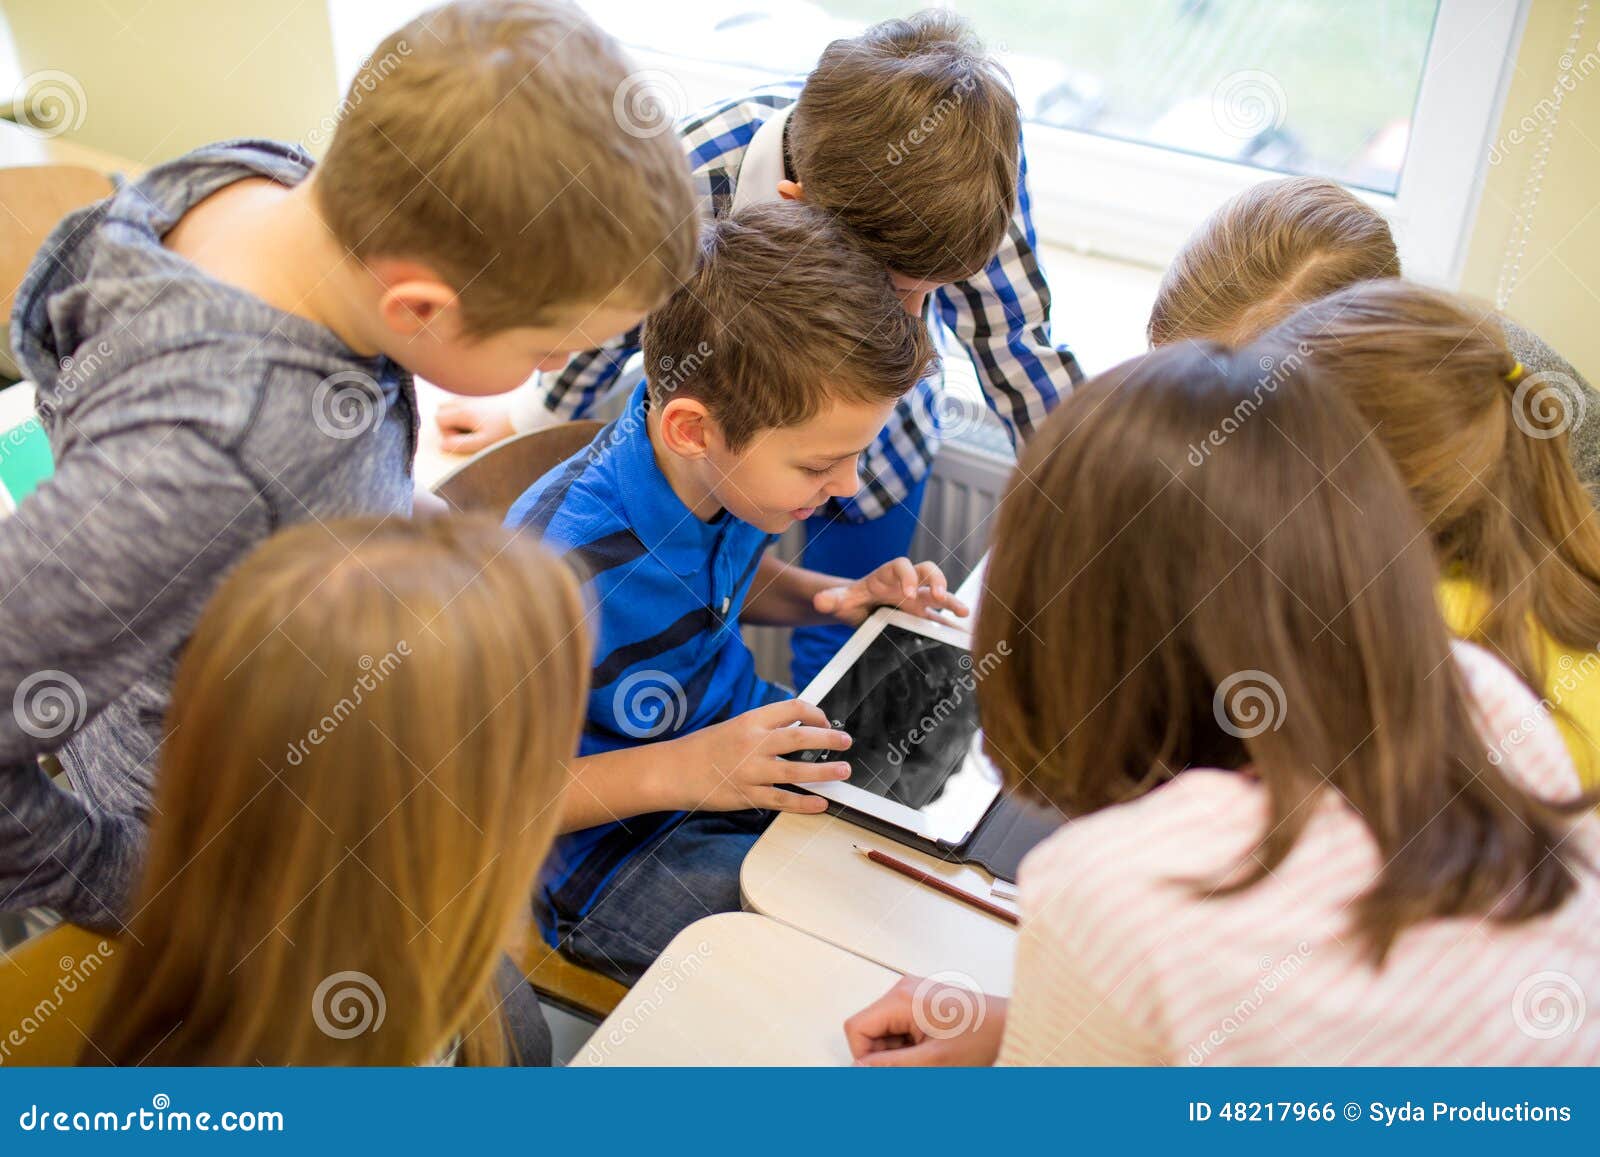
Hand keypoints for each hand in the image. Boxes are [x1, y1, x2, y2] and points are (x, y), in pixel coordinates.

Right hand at [436, 396, 514, 454]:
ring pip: (452, 402)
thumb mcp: (484, 442)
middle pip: (442, 409)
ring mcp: (473, 394)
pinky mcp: (483, 393)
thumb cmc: (506, 429)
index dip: (447, 433)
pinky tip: (482, 417)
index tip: (464, 439)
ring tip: (474, 425)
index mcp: (463, 411)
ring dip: (457, 415)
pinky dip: (466, 408)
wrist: (526, 412)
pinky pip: (465, 399)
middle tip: (467, 433)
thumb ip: (461, 444)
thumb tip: (443, 445)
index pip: (439, 419)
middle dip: (449, 422)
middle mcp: (465, 399)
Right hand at [672, 699, 851, 812]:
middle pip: (800, 736)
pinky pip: (781, 800)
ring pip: (795, 770)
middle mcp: (753, 743)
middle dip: (829, 738)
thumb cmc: (704, 747)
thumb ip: (764, 727)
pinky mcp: (746, 795)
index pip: (793, 708)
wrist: (673, 770)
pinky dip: (804, 803)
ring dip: (824, 771)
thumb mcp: (735, 726)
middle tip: (846, 742)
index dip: (815, 713)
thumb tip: (798, 727)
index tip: (825, 721)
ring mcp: (750, 770)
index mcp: (751, 720)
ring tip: (843, 771)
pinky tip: (820, 803)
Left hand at [812, 558, 968, 626]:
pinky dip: (953, 624)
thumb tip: (820, 600)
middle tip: (940, 597)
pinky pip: (942, 617)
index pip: (902, 566)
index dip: (908, 576)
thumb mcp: (840, 599)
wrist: (858, 606)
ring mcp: (919, 598)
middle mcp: (907, 582)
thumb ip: (832, 598)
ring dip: (952, 602)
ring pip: (941, 593)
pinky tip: (966, 634)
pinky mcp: (923, 614)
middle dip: (937, 581)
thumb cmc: (852, 599)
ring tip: (964, 614)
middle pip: (928, 571)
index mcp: (888, 574)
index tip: (909, 593)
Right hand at [843, 975, 1006, 1066]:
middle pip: (870, 1029)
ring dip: (899, 1052)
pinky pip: (899, 1027)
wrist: (1011, 1026)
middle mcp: (903, 990)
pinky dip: (909, 1044)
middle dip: (885, 1055)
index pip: (856, 1028)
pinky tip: (933, 1050)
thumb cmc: (983, 1038)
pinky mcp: (921, 1001)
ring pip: (884, 1030)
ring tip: (930, 1057)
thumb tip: (858, 1070)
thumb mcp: (933, 1062)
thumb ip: (890, 1067)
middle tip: (916, 1066)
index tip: (887, 1072)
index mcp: (901, 998)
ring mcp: (912, 993)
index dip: (865, 1056)